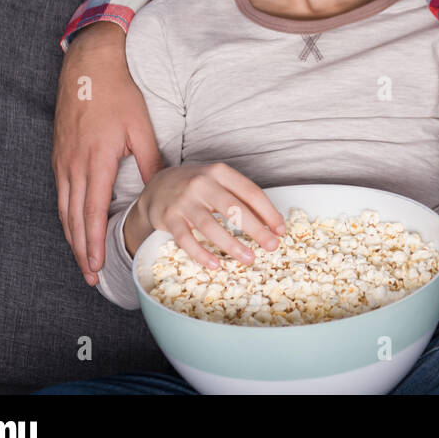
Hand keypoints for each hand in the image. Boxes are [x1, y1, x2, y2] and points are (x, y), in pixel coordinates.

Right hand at [52, 22, 161, 285]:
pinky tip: (72, 227)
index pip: (93, 213)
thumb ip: (150, 162)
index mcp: (96, 162)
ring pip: (64, 209)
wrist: (87, 68)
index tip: (99, 266)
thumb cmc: (117, 95)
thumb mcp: (140, 128)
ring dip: (72, 238)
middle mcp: (74, 166)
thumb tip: (163, 190)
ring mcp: (63, 161)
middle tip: (90, 276)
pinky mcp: (59, 155)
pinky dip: (66, 216)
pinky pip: (61, 194)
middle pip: (75, 219)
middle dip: (82, 250)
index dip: (95, 243)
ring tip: (82, 260)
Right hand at [127, 163, 286, 267]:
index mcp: (220, 172)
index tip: (280, 230)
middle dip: (256, 230)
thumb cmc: (197, 187)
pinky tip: (215, 265)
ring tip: (248, 259)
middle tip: (272, 246)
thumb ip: (243, 198)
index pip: (251, 192)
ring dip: (231, 245)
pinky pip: (186, 240)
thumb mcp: (220, 183)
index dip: (268, 212)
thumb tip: (273, 222)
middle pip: (233, 209)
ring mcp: (184, 201)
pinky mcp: (169, 217)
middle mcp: (202, 183)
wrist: (158, 186)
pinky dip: (201, 254)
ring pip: (210, 226)